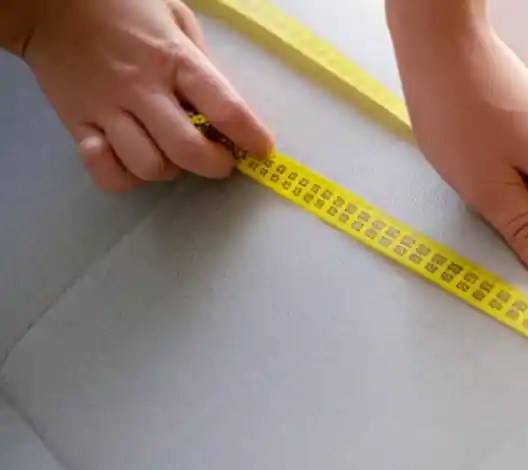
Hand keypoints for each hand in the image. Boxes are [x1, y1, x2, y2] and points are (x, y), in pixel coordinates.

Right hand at [20, 0, 272, 192]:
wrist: (48, 3)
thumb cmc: (120, 6)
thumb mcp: (174, 16)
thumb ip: (201, 60)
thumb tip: (224, 105)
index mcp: (174, 58)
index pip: (225, 108)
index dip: (251, 136)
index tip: (262, 149)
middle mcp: (142, 87)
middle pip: (189, 151)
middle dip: (216, 166)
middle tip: (221, 160)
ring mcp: (107, 108)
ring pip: (149, 166)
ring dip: (170, 171)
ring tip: (173, 155)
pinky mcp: (78, 122)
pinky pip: (105, 170)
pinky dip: (124, 176)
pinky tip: (132, 160)